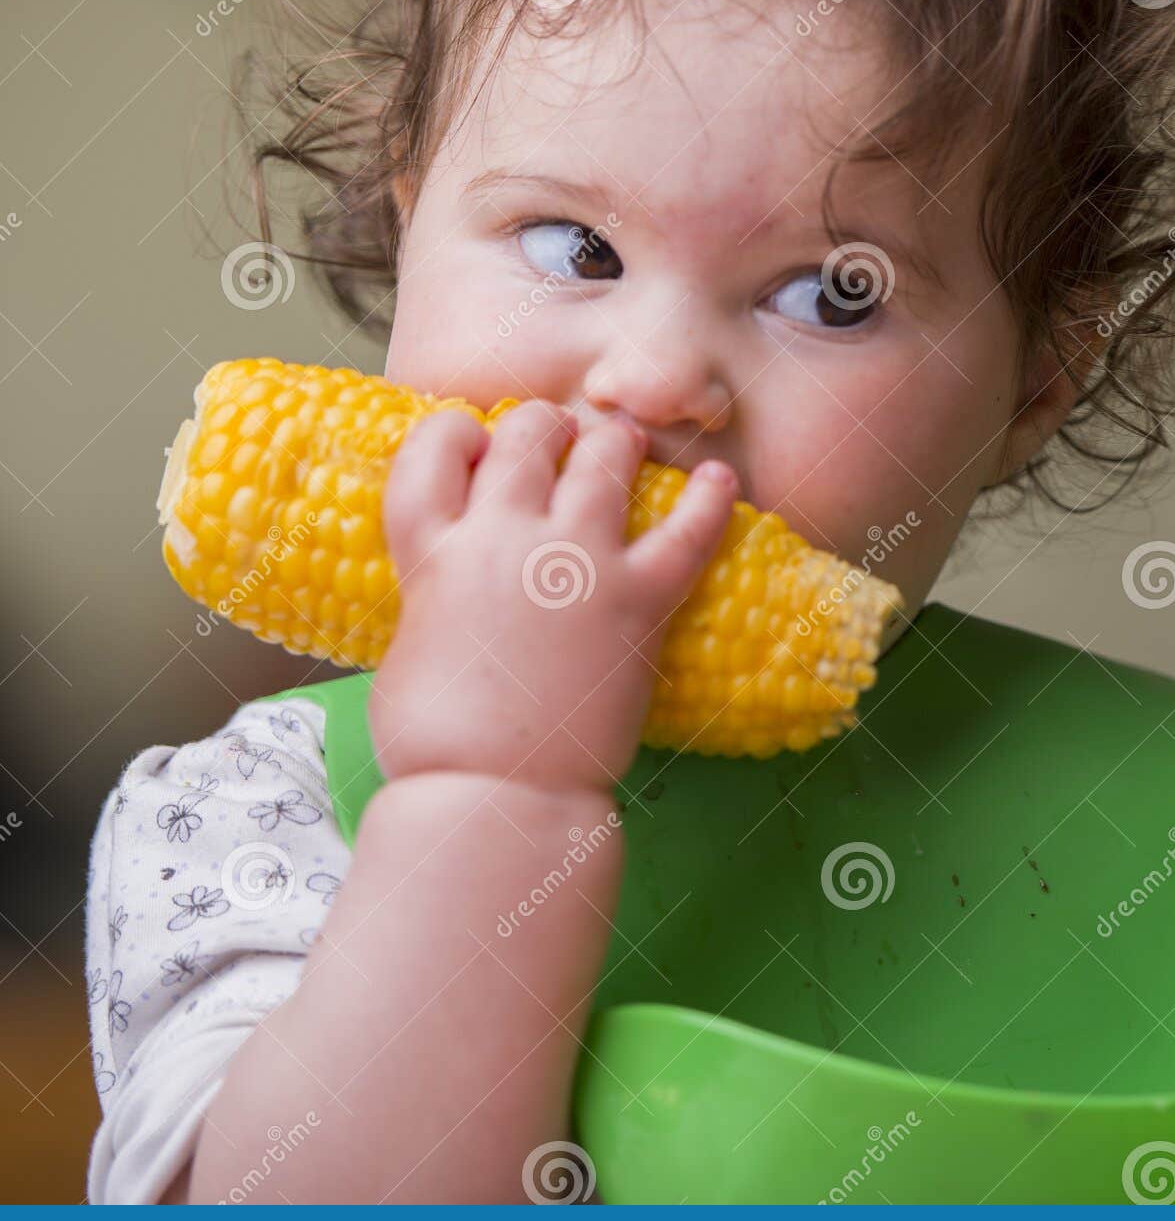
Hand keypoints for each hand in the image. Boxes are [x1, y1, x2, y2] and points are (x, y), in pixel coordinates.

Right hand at [368, 401, 738, 793]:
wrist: (496, 794)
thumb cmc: (434, 743)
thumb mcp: (408, 644)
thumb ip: (433, 592)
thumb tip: (448, 585)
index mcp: (435, 550)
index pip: (434, 447)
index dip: (453, 430)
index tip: (473, 441)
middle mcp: (506, 535)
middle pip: (528, 435)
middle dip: (543, 426)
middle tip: (557, 438)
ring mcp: (578, 562)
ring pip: (604, 459)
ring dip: (614, 442)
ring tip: (622, 442)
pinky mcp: (639, 598)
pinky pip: (687, 532)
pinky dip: (709, 500)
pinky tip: (720, 479)